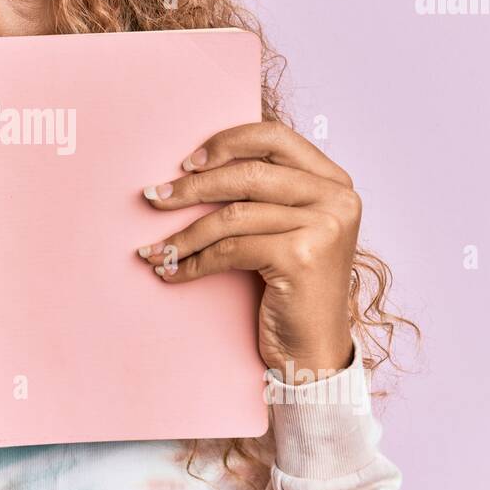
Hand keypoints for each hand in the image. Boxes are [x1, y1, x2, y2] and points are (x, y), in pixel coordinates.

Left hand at [138, 121, 357, 382]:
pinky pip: (230, 250)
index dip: (226, 143)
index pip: (274, 138)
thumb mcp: (288, 228)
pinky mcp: (301, 257)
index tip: (186, 163)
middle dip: (191, 188)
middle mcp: (336, 198)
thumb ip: (266, 193)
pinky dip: (193, 262)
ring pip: (232, 216)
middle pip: (247, 175)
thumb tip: (194, 165)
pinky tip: (172, 271)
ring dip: (183, 234)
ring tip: (153, 248)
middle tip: (153, 198)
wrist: (314, 351)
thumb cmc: (293, 287)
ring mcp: (323, 227)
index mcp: (334, 181)